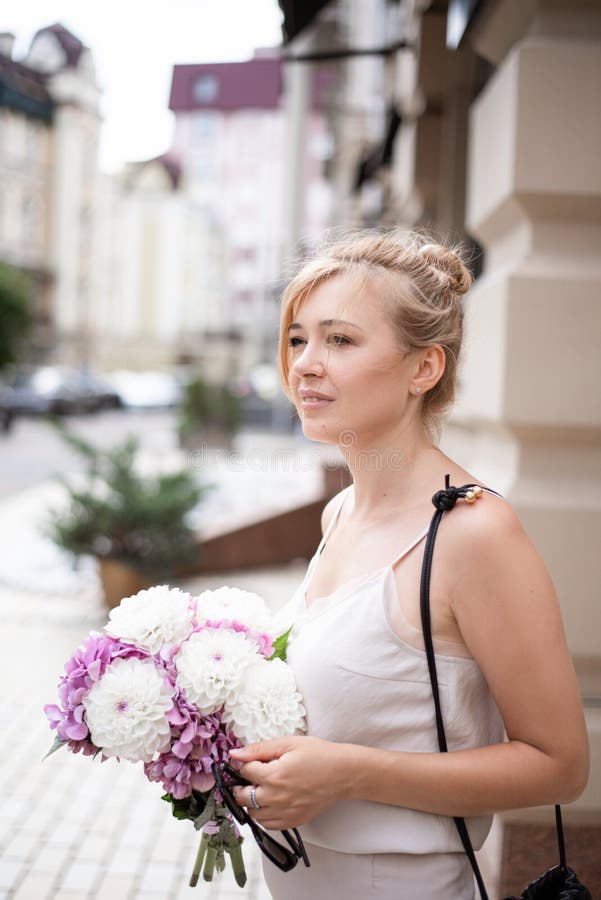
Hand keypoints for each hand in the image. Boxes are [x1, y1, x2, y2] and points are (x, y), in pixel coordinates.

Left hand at [229, 735, 350, 829]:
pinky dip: (264, 816)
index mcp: (274, 774)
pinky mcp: (293, 821)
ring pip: (252, 814)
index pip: (245, 771)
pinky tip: (270, 803)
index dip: (245, 764)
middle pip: (243, 797)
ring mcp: (284, 812)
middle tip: (250, 777)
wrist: (343, 773)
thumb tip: (235, 753)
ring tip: (261, 790)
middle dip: (241, 786)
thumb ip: (259, 749)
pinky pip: (268, 825)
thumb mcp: (289, 743)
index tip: (250, 761)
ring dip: (251, 802)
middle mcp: (276, 797)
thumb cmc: (319, 755)